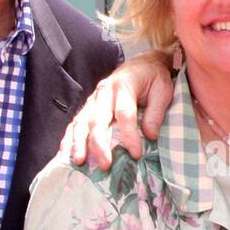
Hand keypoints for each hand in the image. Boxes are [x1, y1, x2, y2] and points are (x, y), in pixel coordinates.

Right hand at [61, 51, 173, 169]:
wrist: (142, 65)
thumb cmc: (153, 79)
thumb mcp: (163, 91)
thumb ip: (156, 112)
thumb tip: (149, 136)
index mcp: (124, 85)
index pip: (124, 113)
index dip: (129, 135)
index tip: (136, 154)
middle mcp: (104, 92)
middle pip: (98, 119)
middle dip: (99, 144)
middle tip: (104, 165)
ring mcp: (93, 100)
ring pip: (81, 122)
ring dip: (78, 143)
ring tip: (79, 161)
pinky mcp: (88, 107)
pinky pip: (75, 124)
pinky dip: (69, 139)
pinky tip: (66, 155)